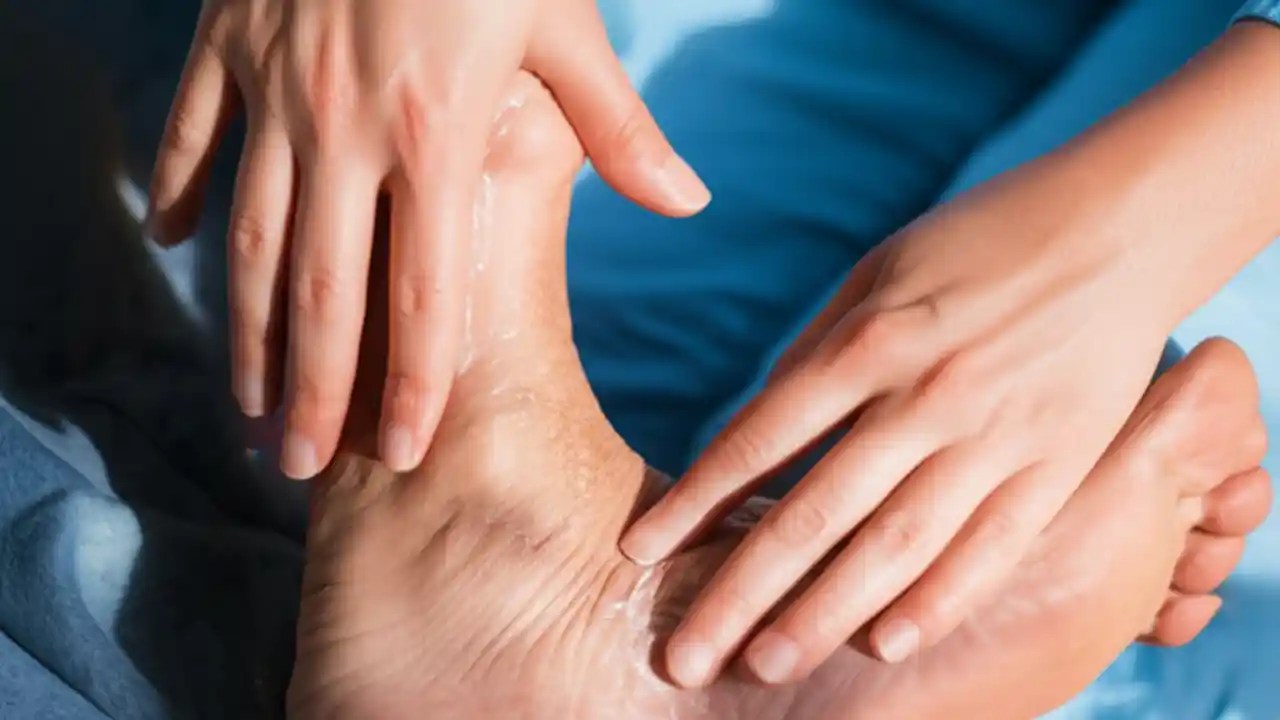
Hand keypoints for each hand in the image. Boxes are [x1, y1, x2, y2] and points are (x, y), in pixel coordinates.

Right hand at [147, 0, 709, 478]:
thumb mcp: (566, 23)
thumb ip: (616, 127)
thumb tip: (688, 204)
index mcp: (436, 135)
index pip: (420, 294)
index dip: (408, 384)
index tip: (397, 454)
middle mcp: (344, 130)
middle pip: (321, 294)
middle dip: (310, 391)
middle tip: (294, 467)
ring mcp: (273, 89)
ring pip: (248, 239)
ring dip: (245, 330)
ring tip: (247, 402)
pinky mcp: (226, 44)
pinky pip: (190, 136)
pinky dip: (178, 193)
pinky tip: (174, 249)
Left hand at [620, 158, 1179, 685]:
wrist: (1118, 229)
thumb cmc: (977, 242)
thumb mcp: (878, 273)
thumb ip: (818, 354)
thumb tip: (757, 434)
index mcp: (867, 340)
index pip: (758, 439)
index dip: (694, 502)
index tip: (639, 554)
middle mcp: (923, 395)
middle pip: (815, 512)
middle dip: (741, 590)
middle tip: (684, 654)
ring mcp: (994, 435)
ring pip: (895, 546)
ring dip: (824, 615)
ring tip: (764, 666)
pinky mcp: (1057, 465)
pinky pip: (990, 548)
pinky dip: (938, 602)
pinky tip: (885, 645)